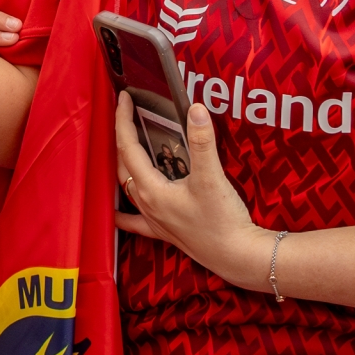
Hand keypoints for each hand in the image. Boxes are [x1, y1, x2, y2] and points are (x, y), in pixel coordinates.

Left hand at [114, 93, 275, 292]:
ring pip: (127, 186)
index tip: (123, 97)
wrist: (236, 256)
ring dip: (124, 164)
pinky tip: (119, 211)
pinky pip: (135, 220)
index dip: (123, 120)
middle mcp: (146, 204)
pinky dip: (125, 211)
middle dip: (122, 136)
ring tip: (125, 146)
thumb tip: (195, 109)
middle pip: (123, 164)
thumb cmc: (222, 220)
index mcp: (151, 189)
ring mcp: (153, 219)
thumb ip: (202, 142)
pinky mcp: (164, 231)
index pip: (128, 147)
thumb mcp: (212, 178)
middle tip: (125, 113)